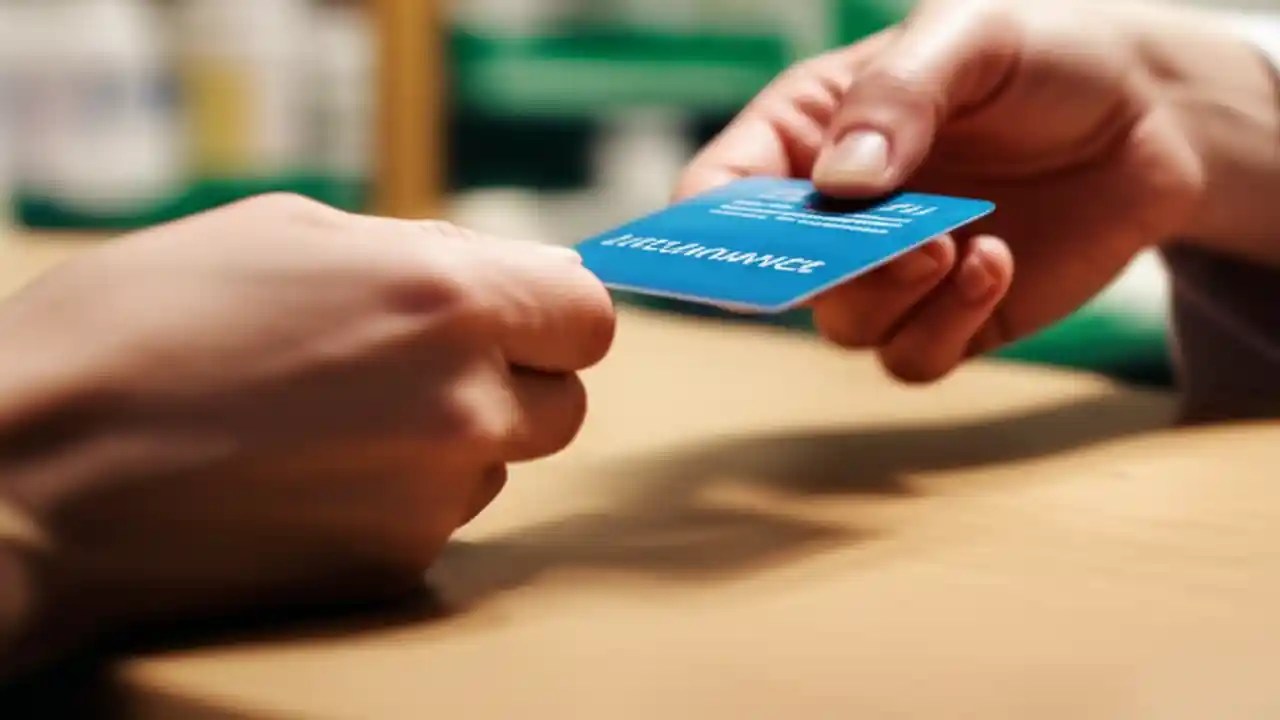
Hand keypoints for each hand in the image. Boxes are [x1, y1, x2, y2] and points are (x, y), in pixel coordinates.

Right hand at [0, 194, 613, 667]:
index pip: (590, 315)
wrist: (36, 474)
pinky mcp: (394, 567)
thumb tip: (498, 278)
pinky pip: (438, 516)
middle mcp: (464, 407)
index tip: (517, 312)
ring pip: (500, 462)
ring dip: (453, 438)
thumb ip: (422, 254)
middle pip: (567, 401)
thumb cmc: (141, 328)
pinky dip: (400, 493)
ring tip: (337, 416)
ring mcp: (433, 499)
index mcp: (446, 300)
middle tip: (425, 361)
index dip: (553, 311)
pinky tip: (310, 471)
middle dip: (516, 377)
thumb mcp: (289, 234)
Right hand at [679, 0, 1271, 381]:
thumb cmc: (1046, 53)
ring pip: (843, 328)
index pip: (716, 193)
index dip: (704, 230)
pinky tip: (996, 263)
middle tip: (898, 238)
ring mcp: (889, 273)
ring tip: (956, 243)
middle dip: (827, 268)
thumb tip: (840, 186)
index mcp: (806, 133)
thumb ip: (898, 96)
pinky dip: (948, 326)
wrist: (1153, 115)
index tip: (733, 249)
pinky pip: (914, 357)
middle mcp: (833, 214)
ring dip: (892, 297)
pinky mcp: (948, 319)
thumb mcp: (970, 35)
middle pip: (776, 276)